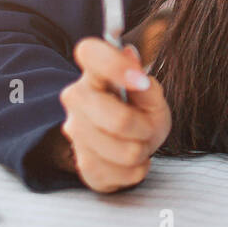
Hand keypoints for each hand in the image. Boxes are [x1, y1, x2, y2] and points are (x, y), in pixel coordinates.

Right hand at [57, 35, 171, 192]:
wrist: (128, 144)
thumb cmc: (140, 112)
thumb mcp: (151, 95)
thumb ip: (144, 82)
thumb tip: (130, 55)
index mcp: (93, 74)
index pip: (88, 53)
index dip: (114, 64)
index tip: (141, 80)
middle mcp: (76, 100)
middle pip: (119, 120)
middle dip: (145, 127)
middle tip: (148, 124)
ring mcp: (76, 134)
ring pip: (127, 152)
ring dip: (143, 149)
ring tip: (138, 141)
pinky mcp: (84, 167)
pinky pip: (125, 174)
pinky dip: (137, 169)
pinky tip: (130, 159)